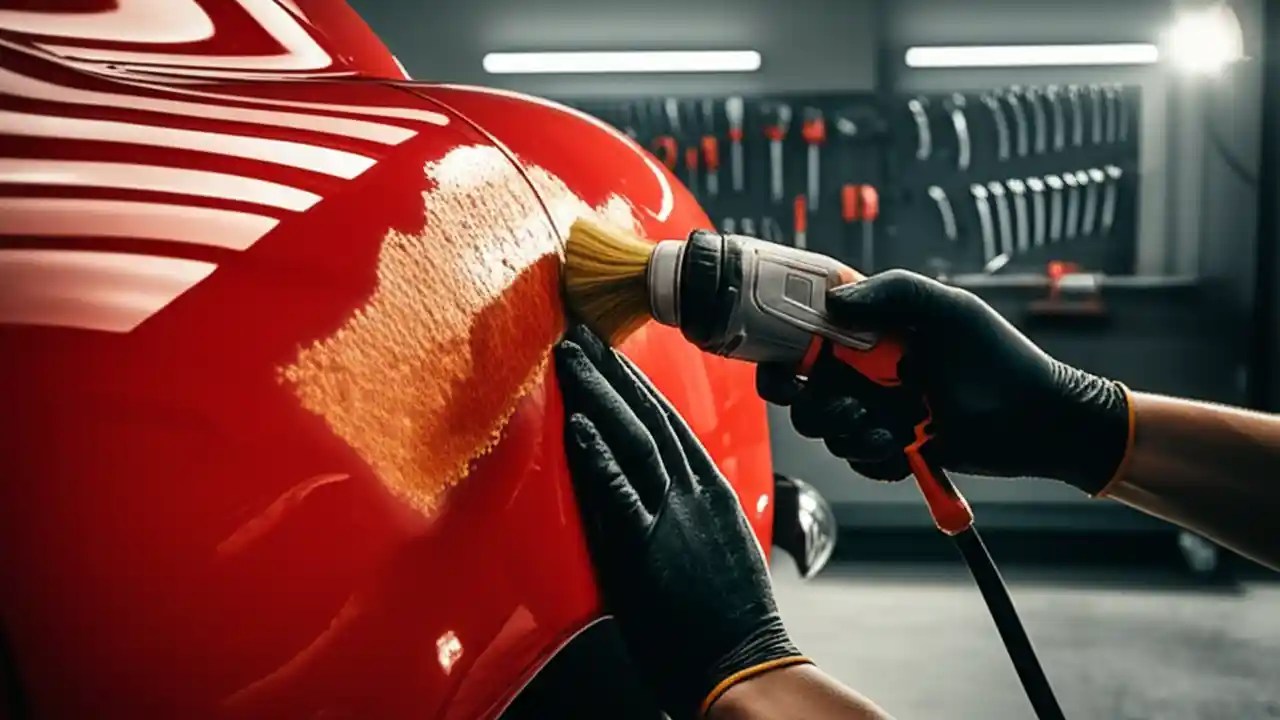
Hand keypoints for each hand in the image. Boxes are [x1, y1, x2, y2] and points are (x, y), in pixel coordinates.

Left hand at [555, 325, 807, 718]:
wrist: (742, 664)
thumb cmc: (730, 618)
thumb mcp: (721, 547)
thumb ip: (693, 513)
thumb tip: (665, 493)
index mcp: (713, 490)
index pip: (670, 421)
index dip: (635, 383)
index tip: (610, 354)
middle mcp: (696, 493)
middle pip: (649, 417)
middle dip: (611, 372)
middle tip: (579, 334)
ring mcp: (673, 518)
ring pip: (633, 440)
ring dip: (597, 394)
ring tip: (570, 359)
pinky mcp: (648, 550)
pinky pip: (619, 493)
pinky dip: (597, 455)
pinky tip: (577, 424)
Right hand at [757, 270, 1130, 493]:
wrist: (1037, 419)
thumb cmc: (999, 356)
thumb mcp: (948, 308)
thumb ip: (892, 291)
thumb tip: (832, 302)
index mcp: (869, 333)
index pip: (804, 336)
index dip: (783, 351)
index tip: (787, 366)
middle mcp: (864, 370)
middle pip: (800, 390)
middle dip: (810, 405)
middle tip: (846, 407)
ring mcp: (875, 410)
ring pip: (824, 428)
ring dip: (847, 434)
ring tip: (888, 431)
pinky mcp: (890, 447)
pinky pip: (855, 459)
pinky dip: (872, 459)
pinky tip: (904, 449)